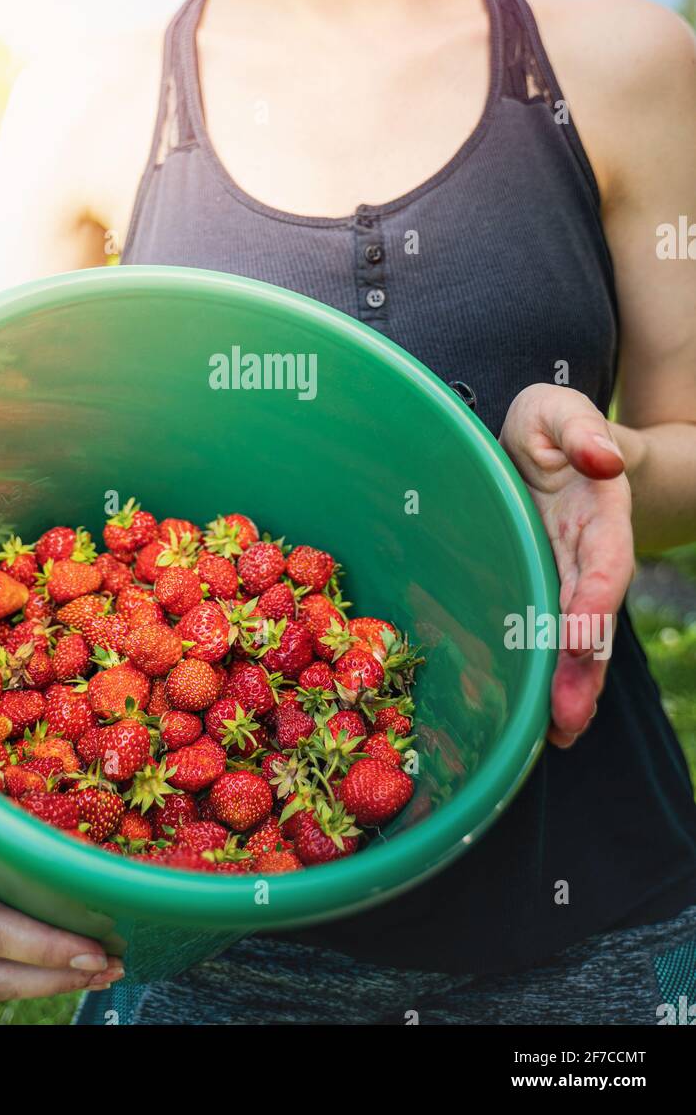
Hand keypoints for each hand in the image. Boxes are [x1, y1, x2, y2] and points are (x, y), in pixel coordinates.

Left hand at [499, 384, 634, 748]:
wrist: (551, 447)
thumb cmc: (551, 428)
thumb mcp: (559, 412)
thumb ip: (578, 430)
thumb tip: (603, 459)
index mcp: (600, 511)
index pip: (605, 559)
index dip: (596, 597)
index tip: (582, 636)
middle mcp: (591, 554)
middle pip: (594, 616)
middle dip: (583, 666)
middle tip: (568, 717)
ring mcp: (569, 578)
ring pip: (575, 638)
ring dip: (569, 685)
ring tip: (557, 733)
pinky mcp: (543, 592)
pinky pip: (549, 637)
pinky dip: (549, 677)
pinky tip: (539, 722)